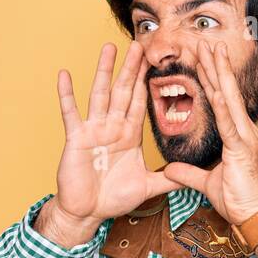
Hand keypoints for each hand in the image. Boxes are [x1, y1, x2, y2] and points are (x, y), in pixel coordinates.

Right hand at [50, 41, 181, 237]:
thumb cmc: (112, 198)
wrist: (87, 213)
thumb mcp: (147, 187)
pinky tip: (64, 75)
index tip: (156, 61)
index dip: (148, 82)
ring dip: (104, 71)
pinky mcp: (76, 138)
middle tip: (140, 44)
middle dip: (131, 68)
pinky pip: (70, 112)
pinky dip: (66, 94)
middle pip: (123, 91)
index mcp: (129, 134)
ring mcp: (93, 130)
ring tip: (109, 48)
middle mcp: (112, 127)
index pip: (140, 102)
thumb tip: (192, 177)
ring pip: (100, 94)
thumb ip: (169, 180)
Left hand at [162, 39, 257, 225]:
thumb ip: (188, 174)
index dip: (211, 79)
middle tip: (205, 43)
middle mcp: (244, 131)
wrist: (256, 217)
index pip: (221, 101)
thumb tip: (170, 169)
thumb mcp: (207, 184)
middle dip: (215, 67)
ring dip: (219, 75)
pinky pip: (229, 123)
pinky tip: (215, 89)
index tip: (202, 60)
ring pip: (228, 100)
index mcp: (237, 136)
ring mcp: (245, 138)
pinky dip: (221, 105)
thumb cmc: (239, 201)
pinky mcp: (242, 149)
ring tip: (211, 52)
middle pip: (225, 93)